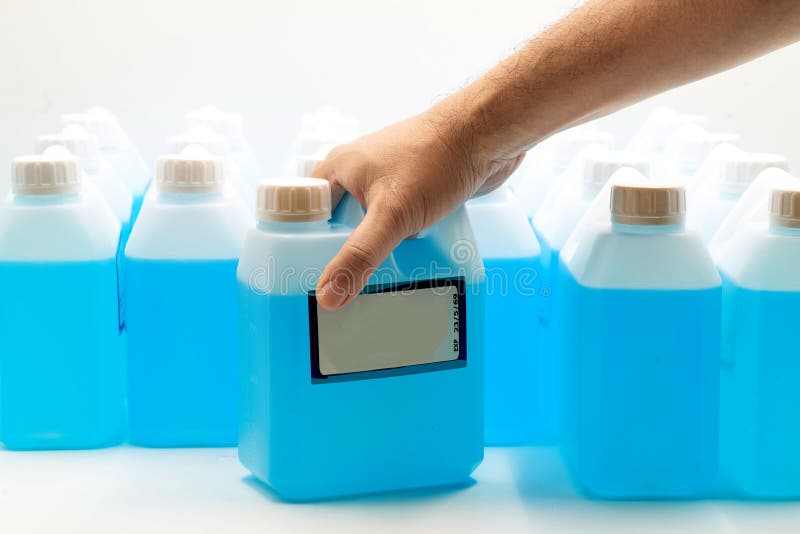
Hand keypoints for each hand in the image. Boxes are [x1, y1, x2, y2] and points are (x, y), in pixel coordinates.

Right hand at [312, 107, 524, 310]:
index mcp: (339, 169)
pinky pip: (400, 224)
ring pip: (374, 226)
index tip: (310, 275)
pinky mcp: (416, 191)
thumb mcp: (391, 215)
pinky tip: (409, 261)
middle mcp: (359, 174)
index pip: (306, 213)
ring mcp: (389, 182)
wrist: (487, 136)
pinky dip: (403, 241)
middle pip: (341, 225)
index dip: (305, 243)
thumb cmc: (435, 159)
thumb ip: (359, 255)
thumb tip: (327, 296)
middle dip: (346, 253)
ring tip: (377, 281)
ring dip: (378, 250)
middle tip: (345, 288)